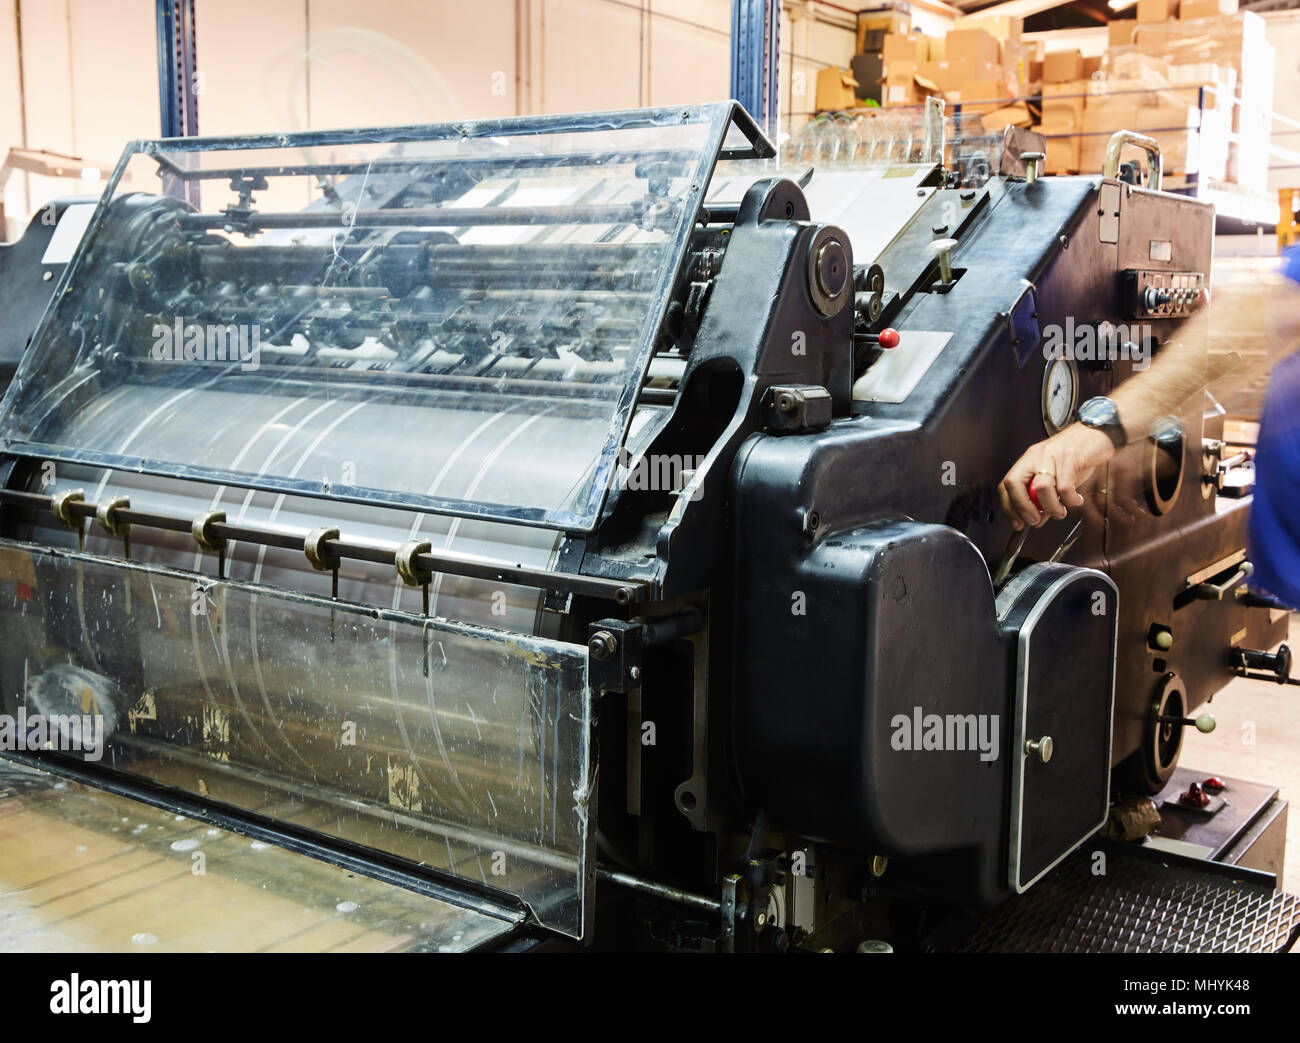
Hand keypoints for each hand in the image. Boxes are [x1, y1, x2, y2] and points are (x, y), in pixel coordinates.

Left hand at [999, 423, 1116, 529]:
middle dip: (1023, 508)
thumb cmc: (1076, 455)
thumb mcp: (1055, 476)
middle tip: (1035, 521)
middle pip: (1015, 484)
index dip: (1009, 507)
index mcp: (1028, 460)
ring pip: (1041, 488)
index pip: (1007, 484)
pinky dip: (1070, 500)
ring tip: (1060, 512)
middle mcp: (1036, 456)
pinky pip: (1065, 487)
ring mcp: (1051, 456)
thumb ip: (1044, 496)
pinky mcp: (1069, 458)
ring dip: (1050, 508)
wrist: (1096, 434)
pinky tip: (1075, 500)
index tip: (1017, 522)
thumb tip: (1038, 518)